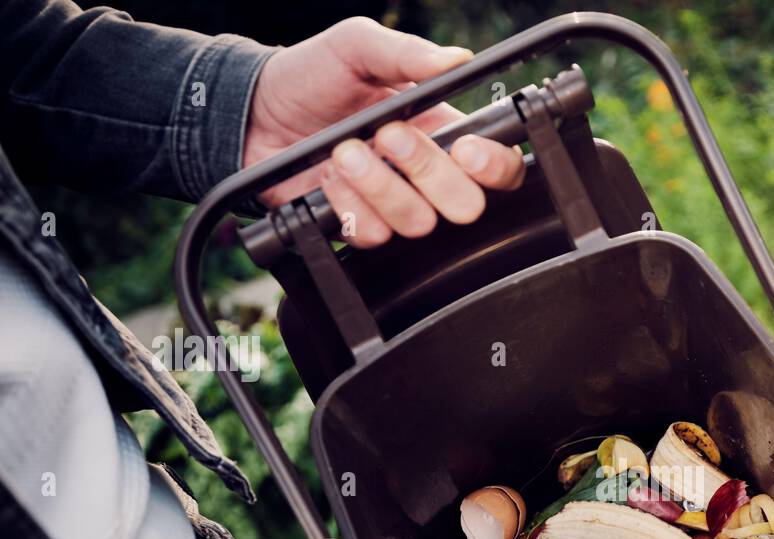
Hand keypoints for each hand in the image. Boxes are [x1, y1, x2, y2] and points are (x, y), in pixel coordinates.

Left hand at [244, 17, 524, 246]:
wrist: (253, 112)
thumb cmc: (310, 76)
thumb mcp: (356, 46)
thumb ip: (406, 53)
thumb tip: (456, 59)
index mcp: (442, 130)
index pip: (499, 165)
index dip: (494, 166)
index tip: (464, 150)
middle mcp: (426, 175)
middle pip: (466, 204)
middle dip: (428, 172)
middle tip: (387, 136)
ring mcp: (395, 205)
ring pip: (418, 223)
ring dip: (378, 185)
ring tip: (342, 150)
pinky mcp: (361, 227)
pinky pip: (374, 235)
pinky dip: (348, 204)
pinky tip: (328, 176)